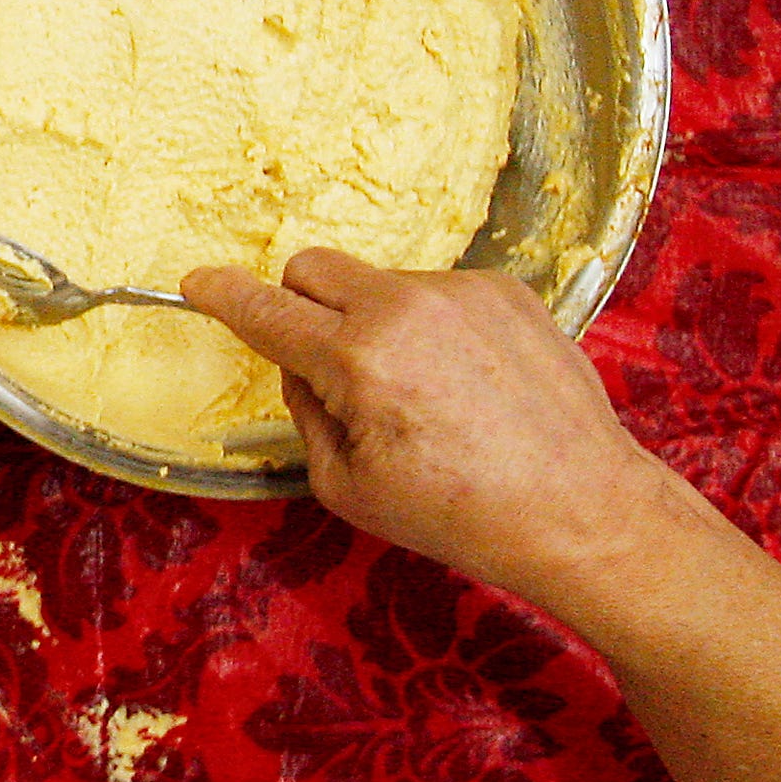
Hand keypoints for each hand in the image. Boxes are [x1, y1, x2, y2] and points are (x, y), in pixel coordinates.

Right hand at [181, 250, 681, 604]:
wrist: (583, 509)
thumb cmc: (460, 513)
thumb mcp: (348, 486)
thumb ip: (307, 414)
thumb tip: (305, 368)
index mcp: (357, 360)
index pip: (265, 310)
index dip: (221, 294)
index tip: (197, 282)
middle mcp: (406, 308)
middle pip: (314, 268)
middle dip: (300, 305)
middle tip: (324, 362)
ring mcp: (462, 292)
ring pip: (378, 283)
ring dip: (374, 322)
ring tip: (424, 393)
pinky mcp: (508, 291)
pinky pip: (437, 291)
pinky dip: (431, 326)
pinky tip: (465, 382)